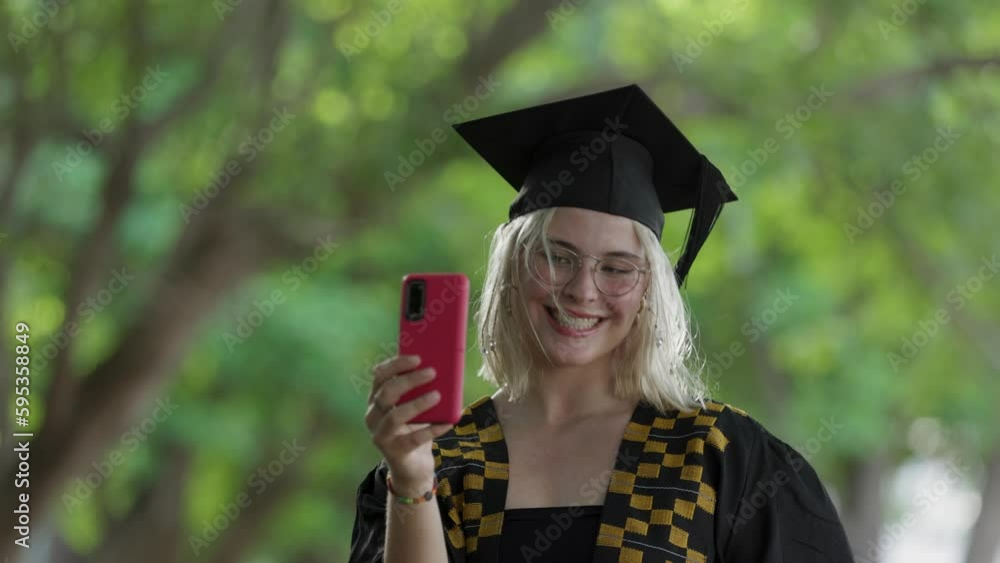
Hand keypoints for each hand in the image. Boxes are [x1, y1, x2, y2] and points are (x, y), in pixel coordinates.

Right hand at [365, 355, 453, 489]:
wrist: (412, 466)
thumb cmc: (414, 429)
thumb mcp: (414, 407)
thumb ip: (419, 390)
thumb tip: (442, 367)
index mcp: (376, 400)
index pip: (380, 376)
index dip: (396, 364)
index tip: (417, 358)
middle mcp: (373, 416)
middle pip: (386, 392)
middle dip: (409, 380)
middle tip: (432, 372)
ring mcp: (381, 435)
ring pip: (395, 415)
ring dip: (417, 403)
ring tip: (437, 395)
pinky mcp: (394, 452)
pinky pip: (413, 439)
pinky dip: (431, 430)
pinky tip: (447, 423)